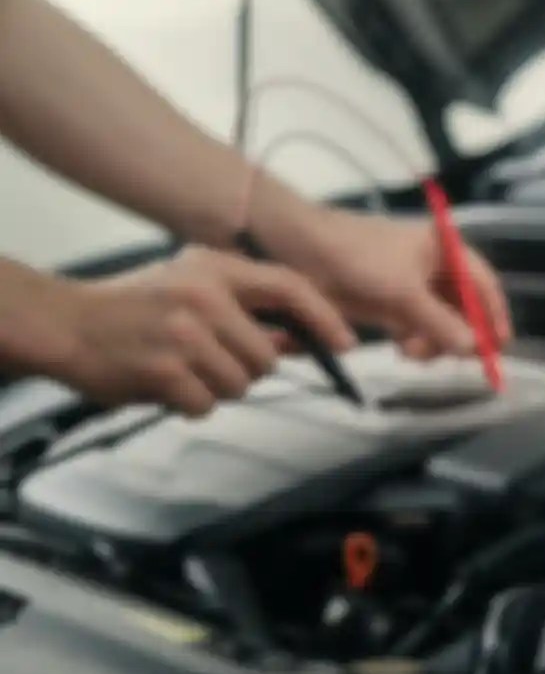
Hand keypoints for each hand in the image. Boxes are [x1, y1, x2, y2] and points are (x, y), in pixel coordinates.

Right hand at [50, 246, 355, 416]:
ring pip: (240, 385)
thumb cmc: (135, 309)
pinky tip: (164, 383)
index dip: (324, 316)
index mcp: (214, 269)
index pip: (290, 286)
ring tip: (181, 368)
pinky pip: (206, 405)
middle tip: (206, 360)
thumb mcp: (192, 290)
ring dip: (215, 388)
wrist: (67, 324)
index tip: (347, 342)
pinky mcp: (166, 370)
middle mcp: (204, 296)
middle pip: (266, 357)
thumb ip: (244, 311)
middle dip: (244, 369)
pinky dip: (189, 404)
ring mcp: (185, 333)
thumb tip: (296, 341)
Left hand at [256, 209, 512, 359]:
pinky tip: (404, 348)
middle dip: (462, 335)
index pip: (484, 284)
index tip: (499, 347)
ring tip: (412, 352)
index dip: (495, 315)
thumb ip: (440, 322)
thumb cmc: (360, 258)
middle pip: (466, 308)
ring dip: (435, 342)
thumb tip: (472, 349)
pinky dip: (417, 341)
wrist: (305, 251)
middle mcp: (435, 267)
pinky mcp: (393, 303)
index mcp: (446, 250)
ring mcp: (414, 286)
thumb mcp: (403, 292)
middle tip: (456, 360)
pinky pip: (419, 328)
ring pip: (442, 322)